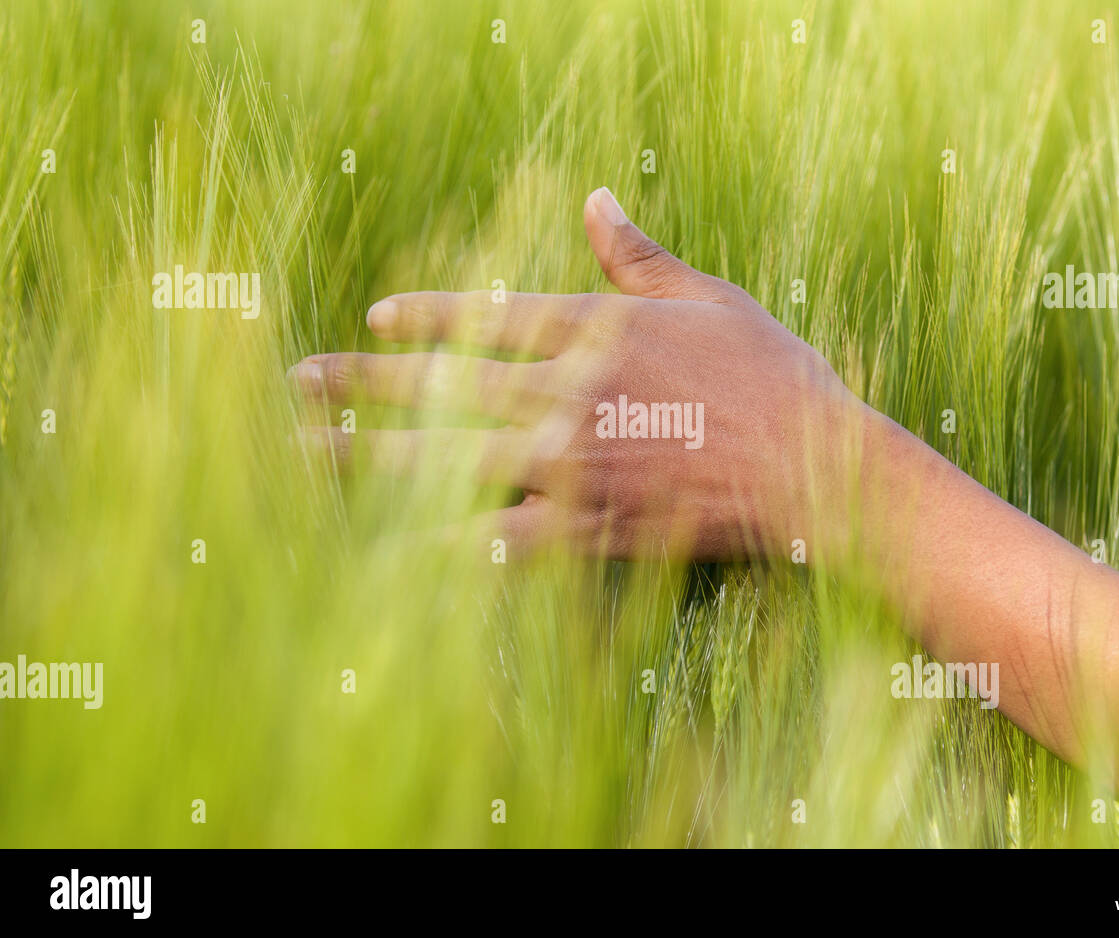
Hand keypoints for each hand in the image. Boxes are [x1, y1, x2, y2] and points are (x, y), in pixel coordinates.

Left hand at [289, 187, 868, 558]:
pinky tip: (386, 556)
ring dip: (369, 459)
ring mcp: (570, 464)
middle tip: (299, 382)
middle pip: (442, 386)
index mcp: (593, 331)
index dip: (426, 316)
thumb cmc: (772, 376)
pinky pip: (498, 542)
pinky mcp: (588, 528)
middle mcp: (565, 394)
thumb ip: (637, 255)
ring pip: (447, 461)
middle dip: (362, 383)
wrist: (816, 466)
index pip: (486, 316)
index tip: (377, 317)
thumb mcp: (708, 297)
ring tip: (306, 456)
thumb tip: (596, 198)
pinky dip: (439, 550)